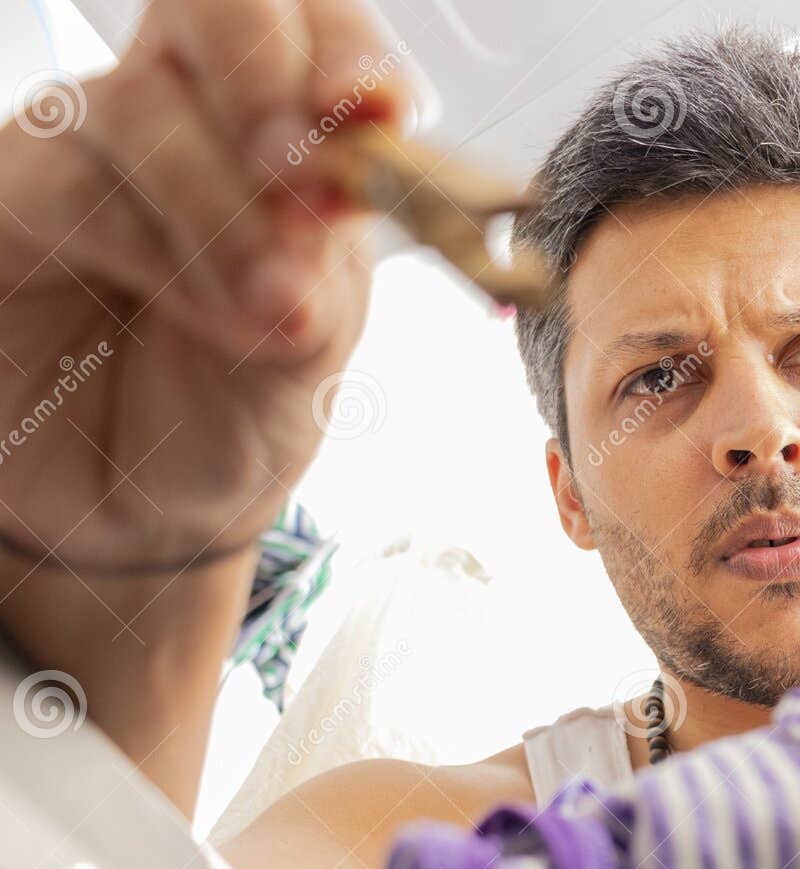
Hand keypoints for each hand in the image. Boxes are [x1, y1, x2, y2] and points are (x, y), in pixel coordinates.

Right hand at [0, 0, 407, 568]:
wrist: (143, 507)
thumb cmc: (231, 406)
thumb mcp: (314, 341)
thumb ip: (327, 262)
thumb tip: (328, 192)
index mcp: (273, 127)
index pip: (305, 23)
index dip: (345, 46)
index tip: (381, 111)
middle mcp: (176, 113)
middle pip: (217, 15)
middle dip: (273, 84)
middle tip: (308, 184)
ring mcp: (82, 150)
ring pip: (144, 108)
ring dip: (226, 211)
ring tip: (276, 310)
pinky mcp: (8, 204)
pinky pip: (75, 188)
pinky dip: (163, 253)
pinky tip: (218, 317)